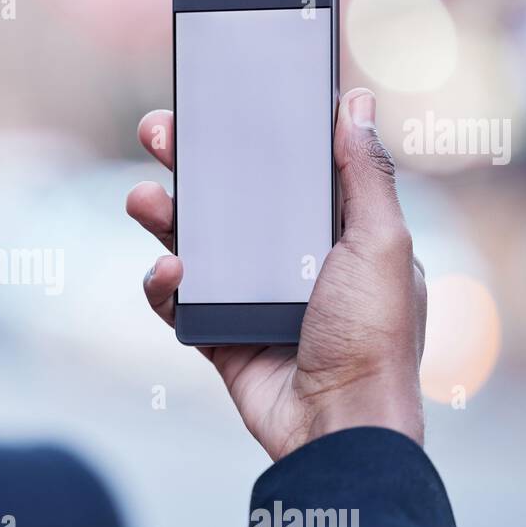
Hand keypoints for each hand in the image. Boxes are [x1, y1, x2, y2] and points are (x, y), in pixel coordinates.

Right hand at [127, 88, 426, 460]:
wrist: (339, 427)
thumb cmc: (373, 337)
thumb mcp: (382, 244)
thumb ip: (365, 174)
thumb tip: (355, 102)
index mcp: (334, 230)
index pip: (285, 167)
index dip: (251, 133)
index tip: (218, 98)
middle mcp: (289, 257)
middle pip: (228, 195)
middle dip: (190, 160)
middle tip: (158, 131)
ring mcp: (250, 295)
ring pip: (194, 240)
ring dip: (163, 212)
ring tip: (143, 198)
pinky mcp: (218, 332)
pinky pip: (177, 299)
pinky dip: (163, 283)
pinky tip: (169, 271)